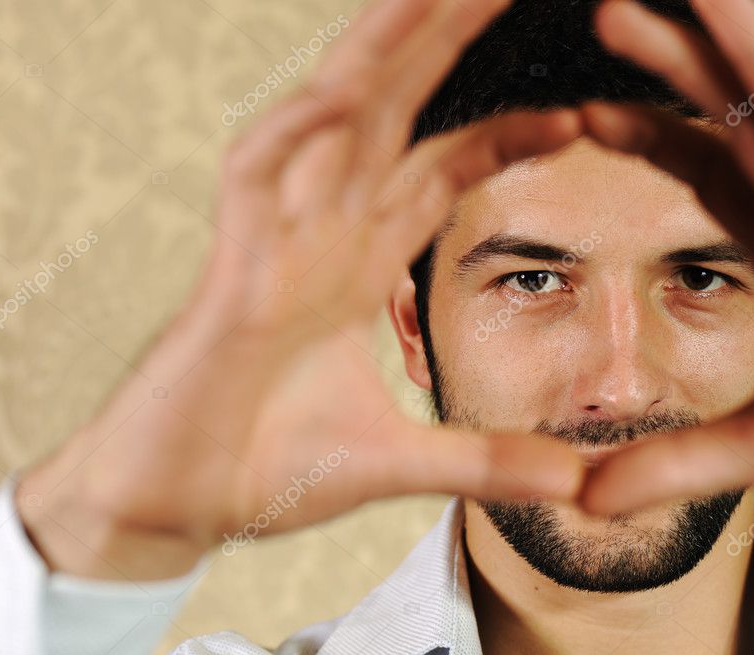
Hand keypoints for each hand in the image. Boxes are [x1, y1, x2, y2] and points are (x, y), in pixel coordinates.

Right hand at [16, 0, 585, 579]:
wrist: (176, 508)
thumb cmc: (266, 469)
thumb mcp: (400, 463)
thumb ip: (487, 462)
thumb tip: (577, 485)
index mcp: (358, 264)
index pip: (440, 173)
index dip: (504, 138)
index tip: (578, 117)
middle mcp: (320, 234)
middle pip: (394, 114)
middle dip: (445, 43)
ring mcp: (273, 245)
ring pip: (330, 122)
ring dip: (380, 52)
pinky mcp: (229, 277)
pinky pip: (255, 183)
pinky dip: (293, 136)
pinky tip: (339, 95)